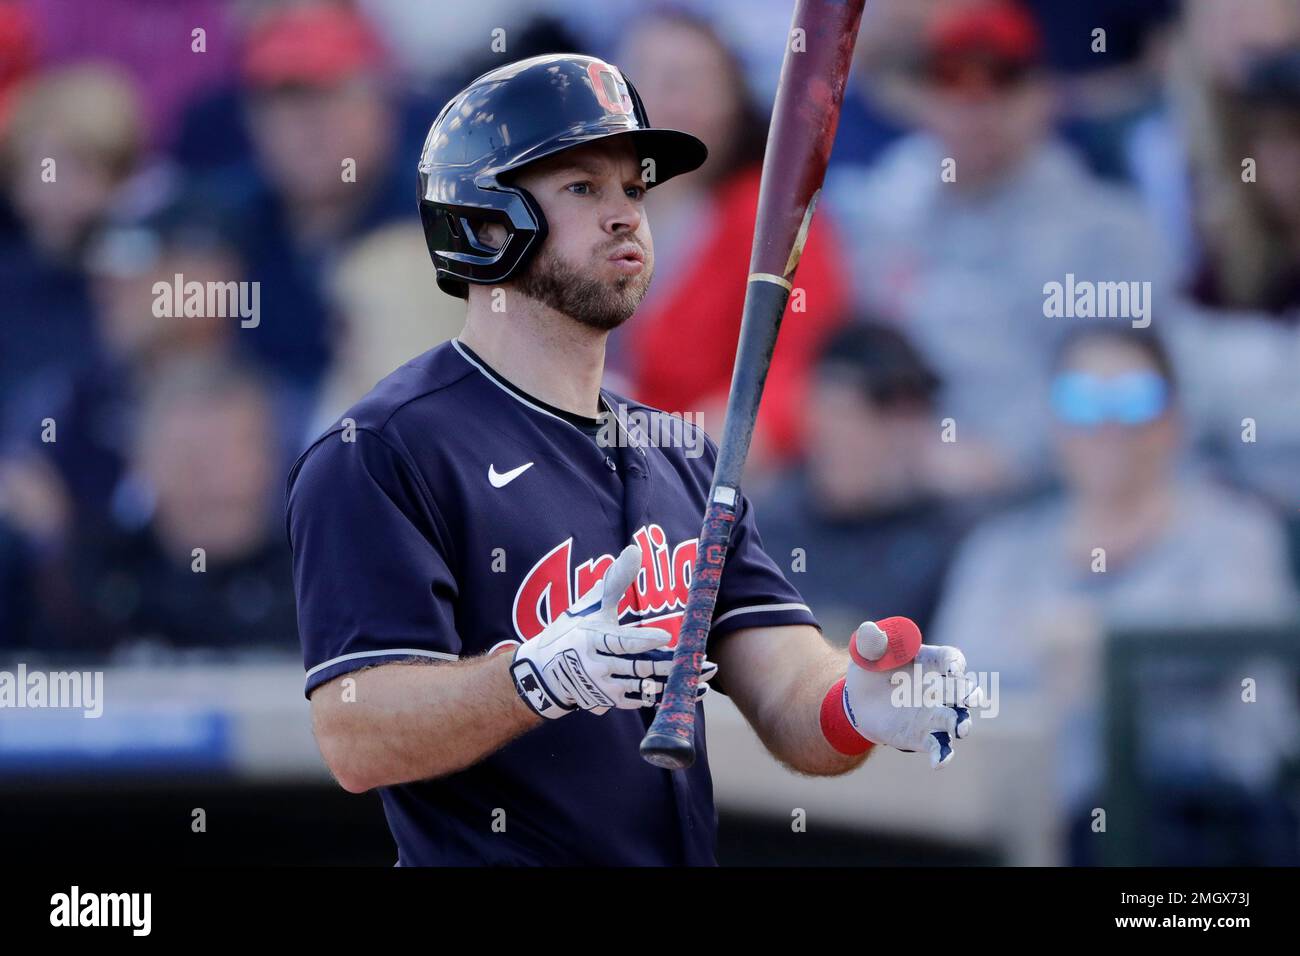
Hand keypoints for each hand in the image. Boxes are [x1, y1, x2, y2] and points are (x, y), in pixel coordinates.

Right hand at [510, 543, 716, 718]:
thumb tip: (634, 549)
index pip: (621, 641)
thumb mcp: (589, 605)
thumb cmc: (572, 631)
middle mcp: (598, 666)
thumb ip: (615, 580)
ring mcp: (604, 687)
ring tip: (703, 674)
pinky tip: (689, 690)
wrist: (542, 672)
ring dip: (676, 684)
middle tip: (704, 662)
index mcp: (592, 640)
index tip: (667, 636)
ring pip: (645, 687)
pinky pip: (642, 700)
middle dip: (673, 666)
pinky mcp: (609, 702)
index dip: (643, 640)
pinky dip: (666, 697)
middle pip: (640, 667)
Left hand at [841, 621, 981, 767]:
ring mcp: (934, 713)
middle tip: (970, 698)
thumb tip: (871, 632)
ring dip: (962, 724)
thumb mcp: (865, 652)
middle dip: (969, 693)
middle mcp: (938, 688)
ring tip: (960, 729)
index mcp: (929, 661)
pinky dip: (943, 755)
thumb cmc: (870, 668)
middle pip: (962, 689)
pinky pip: (939, 746)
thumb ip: (870, 642)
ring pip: (957, 719)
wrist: (859, 700)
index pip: (950, 658)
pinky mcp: (924, 736)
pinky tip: (939, 763)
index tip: (952, 669)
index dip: (954, 662)